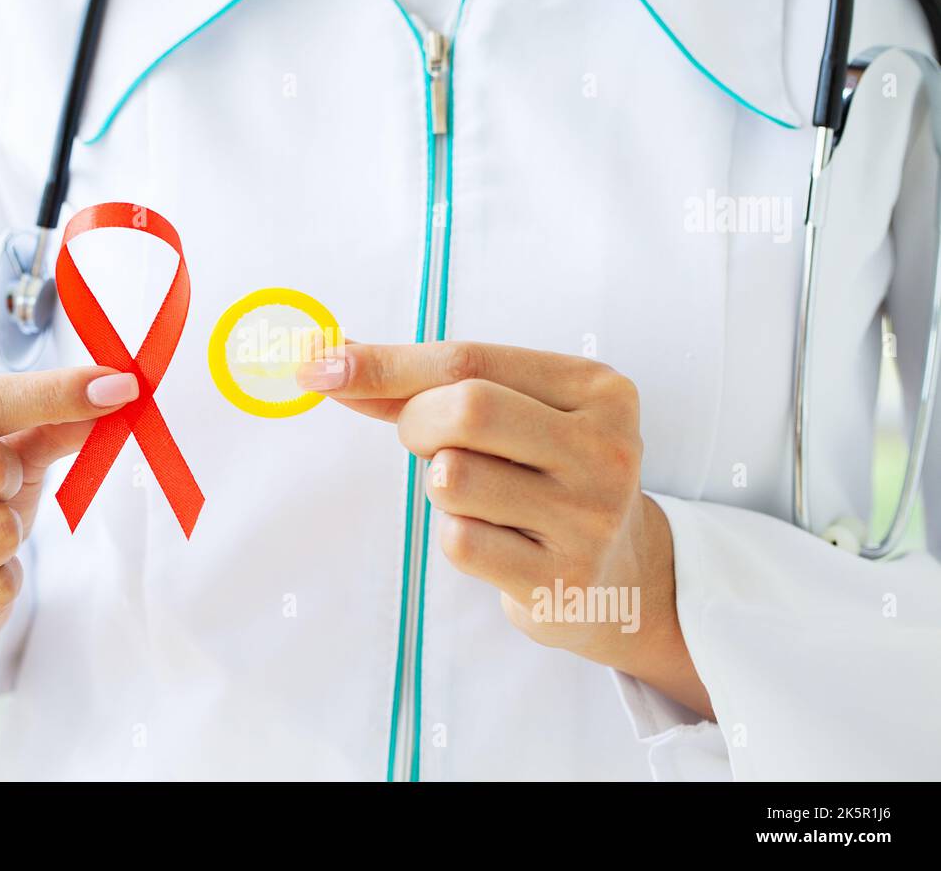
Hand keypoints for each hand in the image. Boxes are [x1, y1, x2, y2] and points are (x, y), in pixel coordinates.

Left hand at [298, 341, 711, 717]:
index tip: (321, 365)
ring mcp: (589, 520)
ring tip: (479, 494)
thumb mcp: (517, 414)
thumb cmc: (545, 477)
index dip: (386, 364)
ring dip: (439, 483)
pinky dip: (457, 535)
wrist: (619, 579)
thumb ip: (428, 384)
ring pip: (453, 478)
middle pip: (467, 409)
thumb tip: (330, 360)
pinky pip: (459, 542)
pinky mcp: (562, 581)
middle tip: (423, 443)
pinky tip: (498, 542)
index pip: (471, 361)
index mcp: (598, 390)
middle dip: (415, 422)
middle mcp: (606, 449)